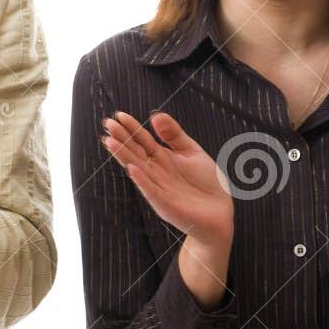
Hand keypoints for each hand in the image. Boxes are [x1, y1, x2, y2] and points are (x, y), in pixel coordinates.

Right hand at [101, 111, 234, 246]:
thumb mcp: (191, 152)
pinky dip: (142, 181)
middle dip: (121, 139)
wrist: (220, 213)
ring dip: (124, 156)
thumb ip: (174, 135)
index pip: (142, 141)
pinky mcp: (166, 205)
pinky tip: (133, 168)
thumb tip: (156, 115)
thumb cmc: (207, 183)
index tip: (119, 114)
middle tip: (107, 123)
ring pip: (138, 170)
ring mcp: (159, 189)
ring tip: (110, 142)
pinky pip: (152, 191)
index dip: (131, 128)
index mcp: (162, 159)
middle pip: (135, 153)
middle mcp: (156, 173)